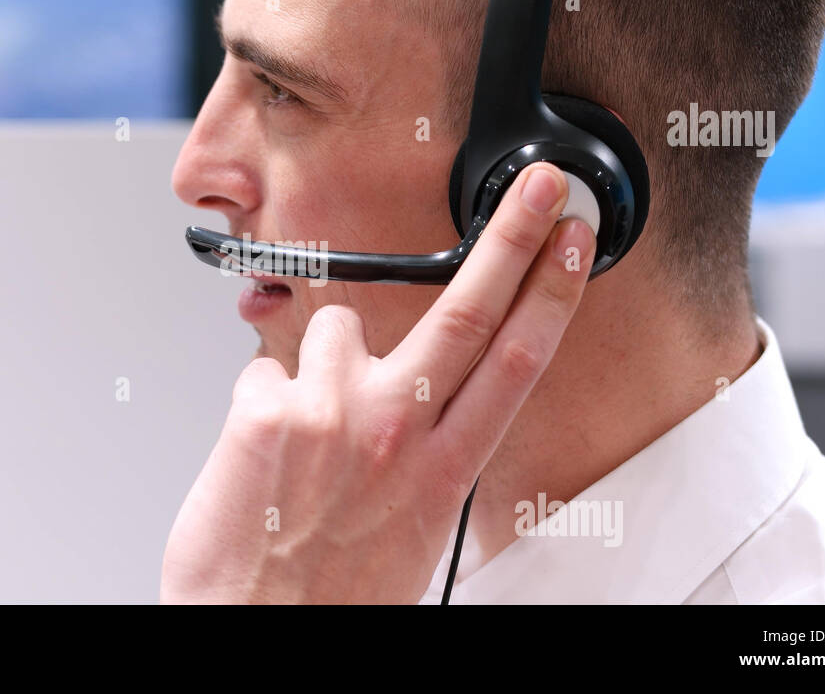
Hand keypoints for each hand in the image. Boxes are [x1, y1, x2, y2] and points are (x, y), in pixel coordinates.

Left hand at [160, 163, 594, 602]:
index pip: (517, 361)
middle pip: (468, 312)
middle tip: (533, 188)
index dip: (552, 290)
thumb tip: (421, 407)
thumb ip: (424, 455)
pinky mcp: (267, 410)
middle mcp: (396, 432)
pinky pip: (267, 367)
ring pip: (338, 326)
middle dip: (510, 238)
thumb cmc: (331, 597)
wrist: (252, 634)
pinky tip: (262, 450)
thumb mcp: (411, 529)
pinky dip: (266, 397)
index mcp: (443, 469)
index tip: (572, 240)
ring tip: (308, 429)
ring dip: (324, 361)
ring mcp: (331, 414)